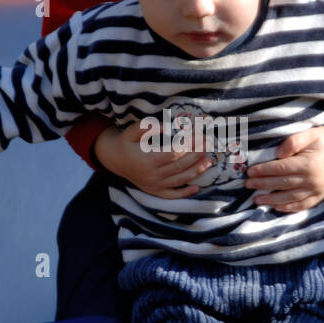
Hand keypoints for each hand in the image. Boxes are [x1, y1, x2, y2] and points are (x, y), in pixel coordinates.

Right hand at [93, 119, 214, 198]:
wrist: (114, 160)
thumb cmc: (126, 143)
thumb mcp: (131, 131)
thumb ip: (146, 127)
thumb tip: (164, 127)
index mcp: (147, 160)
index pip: (173, 152)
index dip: (187, 144)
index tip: (197, 134)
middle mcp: (152, 175)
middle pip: (180, 165)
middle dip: (196, 154)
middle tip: (208, 144)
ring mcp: (154, 185)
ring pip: (179, 179)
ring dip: (196, 171)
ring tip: (209, 161)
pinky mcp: (155, 191)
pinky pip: (172, 195)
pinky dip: (185, 193)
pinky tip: (197, 188)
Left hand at [244, 122, 323, 211]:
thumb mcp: (310, 133)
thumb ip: (293, 142)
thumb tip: (277, 154)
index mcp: (308, 164)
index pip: (280, 169)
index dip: (263, 171)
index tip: (250, 172)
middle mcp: (312, 180)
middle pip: (282, 184)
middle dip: (262, 185)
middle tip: (247, 185)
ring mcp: (317, 190)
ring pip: (290, 198)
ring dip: (271, 200)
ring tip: (256, 199)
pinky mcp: (321, 195)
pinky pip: (303, 205)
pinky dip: (289, 208)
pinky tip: (276, 207)